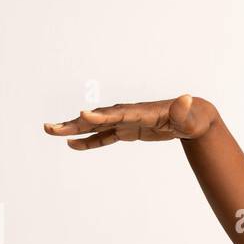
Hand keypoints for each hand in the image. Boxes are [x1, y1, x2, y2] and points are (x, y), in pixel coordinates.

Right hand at [43, 94, 215, 149]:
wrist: (192, 117)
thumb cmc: (192, 116)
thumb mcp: (190, 116)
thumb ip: (183, 110)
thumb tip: (187, 98)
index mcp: (142, 111)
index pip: (118, 114)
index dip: (101, 116)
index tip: (82, 115)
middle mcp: (128, 114)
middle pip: (98, 119)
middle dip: (75, 123)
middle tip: (51, 127)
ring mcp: (125, 122)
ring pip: (95, 126)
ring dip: (73, 129)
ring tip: (51, 131)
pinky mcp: (126, 131)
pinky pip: (104, 137)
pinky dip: (89, 141)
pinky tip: (73, 145)